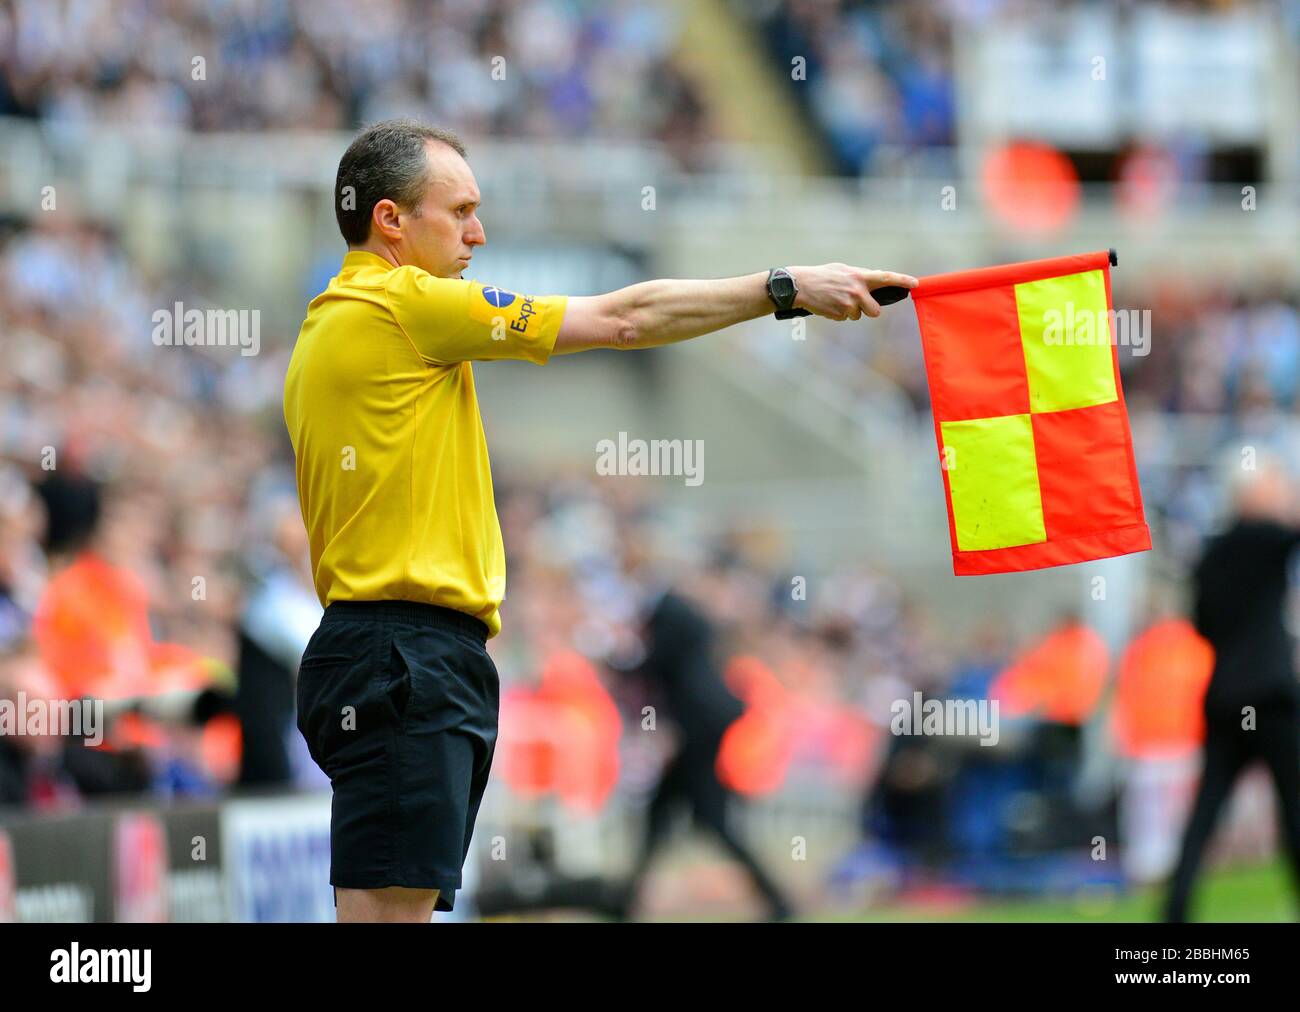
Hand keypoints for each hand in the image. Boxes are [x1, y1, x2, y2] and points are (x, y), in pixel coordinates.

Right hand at [788, 263, 918, 320]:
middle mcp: (857, 291)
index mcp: (859, 276)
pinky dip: (838, 314)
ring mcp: (849, 304)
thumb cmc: (822, 276)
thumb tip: (874, 283)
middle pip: (875, 311)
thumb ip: (859, 277)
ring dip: (849, 311)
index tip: (916, 284)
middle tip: (857, 303)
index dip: (902, 281)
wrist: (800, 286)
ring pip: (857, 316)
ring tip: (835, 300)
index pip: (886, 278)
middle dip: (868, 310)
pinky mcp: (839, 314)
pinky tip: (829, 304)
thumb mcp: (842, 270)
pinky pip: (845, 318)